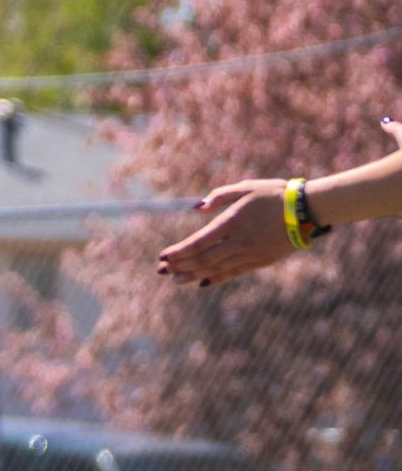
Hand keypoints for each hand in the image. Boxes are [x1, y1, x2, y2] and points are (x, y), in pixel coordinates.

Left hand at [155, 179, 293, 287]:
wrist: (309, 209)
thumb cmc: (275, 194)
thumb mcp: (246, 187)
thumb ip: (219, 196)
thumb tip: (196, 209)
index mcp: (233, 221)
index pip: (199, 242)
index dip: (179, 252)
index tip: (163, 256)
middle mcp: (240, 241)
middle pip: (203, 259)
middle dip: (180, 266)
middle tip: (161, 271)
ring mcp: (251, 253)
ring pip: (217, 268)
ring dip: (193, 274)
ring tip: (175, 280)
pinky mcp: (262, 261)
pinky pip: (235, 272)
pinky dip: (217, 278)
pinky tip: (202, 283)